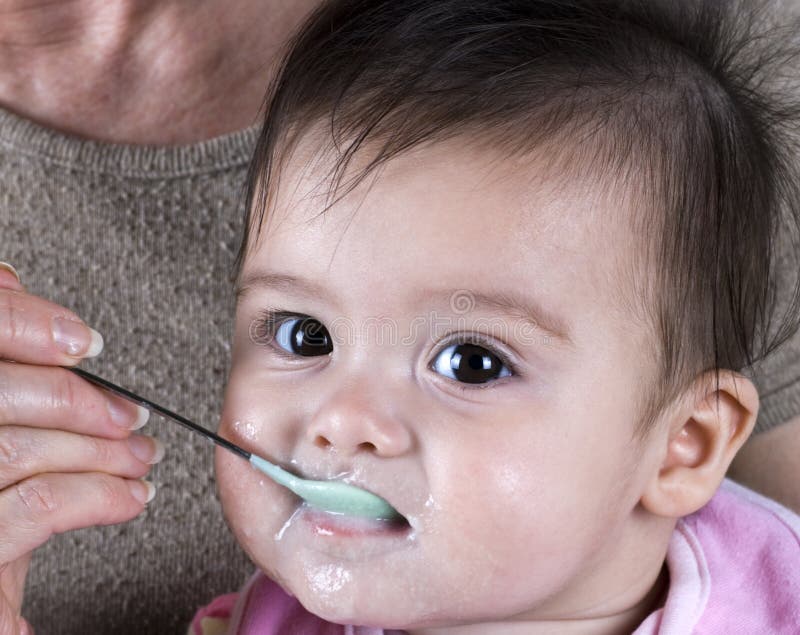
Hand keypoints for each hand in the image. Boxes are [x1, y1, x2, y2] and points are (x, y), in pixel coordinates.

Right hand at [0, 263, 162, 634]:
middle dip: (80, 402)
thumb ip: (7, 385)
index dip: (22, 324)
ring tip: (141, 459)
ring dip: (100, 451)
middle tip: (133, 419)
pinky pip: (35, 506)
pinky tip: (131, 499)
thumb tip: (10, 283)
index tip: (84, 343)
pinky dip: (98, 496)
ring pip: (17, 451)